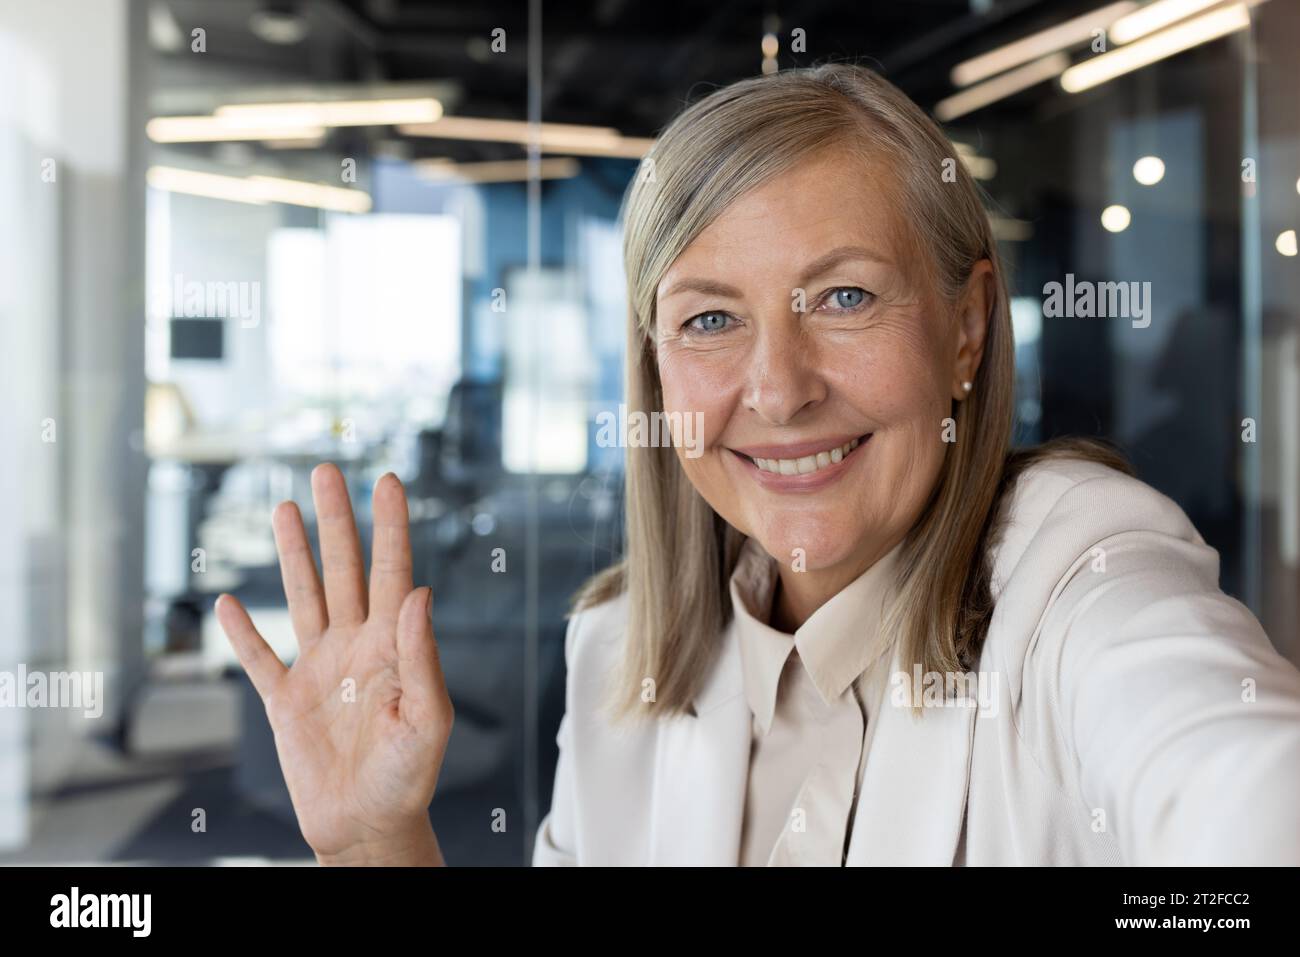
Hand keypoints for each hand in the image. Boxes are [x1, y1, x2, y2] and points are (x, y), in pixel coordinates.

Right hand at [215, 464, 452, 864]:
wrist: (367, 827)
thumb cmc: (406, 778)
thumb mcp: (426, 719)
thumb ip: (422, 657)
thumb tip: (420, 593)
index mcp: (392, 646)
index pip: (392, 572)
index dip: (390, 526)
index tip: (387, 481)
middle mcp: (355, 646)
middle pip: (343, 569)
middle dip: (335, 521)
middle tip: (327, 472)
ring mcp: (319, 670)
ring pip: (303, 597)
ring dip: (291, 555)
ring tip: (283, 508)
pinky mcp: (286, 702)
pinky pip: (259, 658)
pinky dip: (241, 632)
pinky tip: (228, 600)